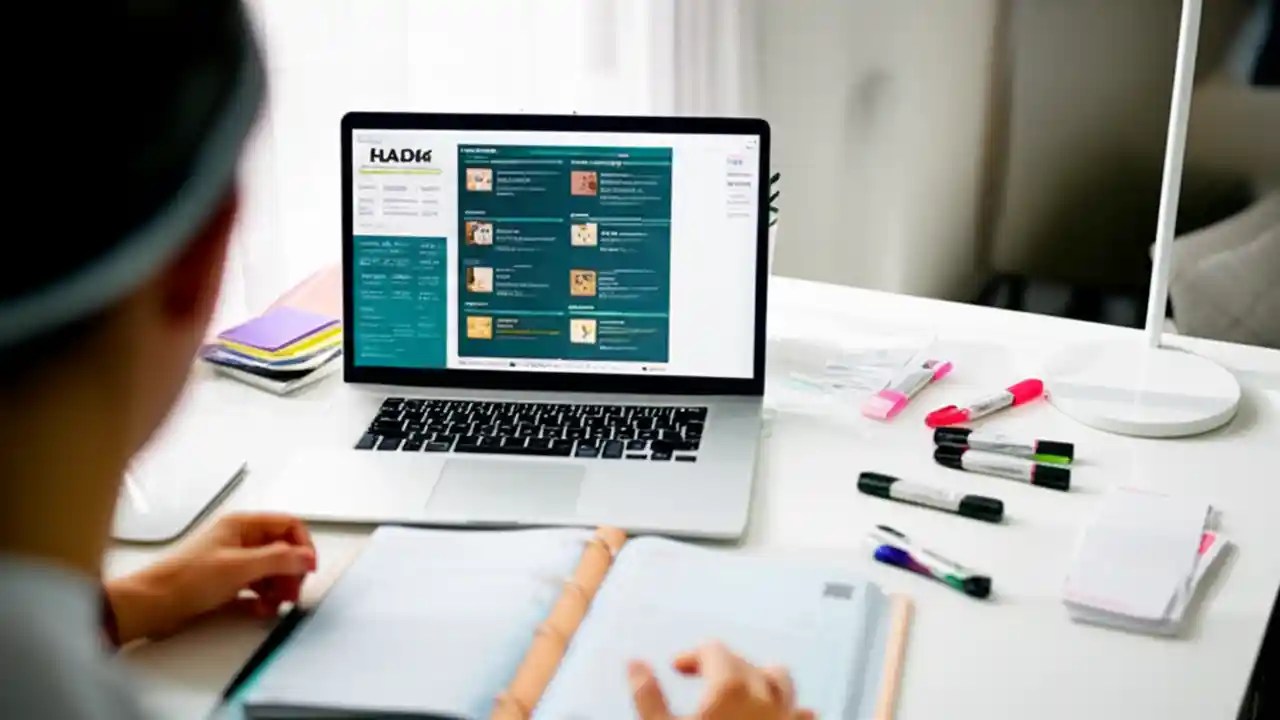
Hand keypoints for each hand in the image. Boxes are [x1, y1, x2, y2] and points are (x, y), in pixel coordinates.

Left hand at [105, 513, 315, 642]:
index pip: (288, 526)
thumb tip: (308, 557)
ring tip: (276, 605)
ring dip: (279, 588)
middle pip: (282, 550)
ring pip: (271, 571)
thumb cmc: (186, 579)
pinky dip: (263, 599)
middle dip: (291, 572)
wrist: (151, 605)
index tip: (307, 569)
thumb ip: (279, 559)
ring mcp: (233, 562)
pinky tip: (260, 610)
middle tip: (292, 593)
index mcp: (243, 525)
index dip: (302, 546)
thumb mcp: (239, 566)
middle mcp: (240, 540)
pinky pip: (257, 588)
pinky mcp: (226, 583)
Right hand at [629, 642, 814, 719]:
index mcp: (729, 688)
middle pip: (744, 661)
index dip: (691, 655)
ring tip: (739, 688)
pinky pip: (801, 715)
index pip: (713, 651)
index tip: (677, 668)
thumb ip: (647, 696)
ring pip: (780, 680)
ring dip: (759, 676)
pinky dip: (791, 708)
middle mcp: (763, 697)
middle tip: (698, 679)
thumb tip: (636, 665)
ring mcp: (784, 719)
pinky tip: (781, 713)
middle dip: (720, 664)